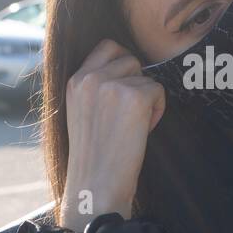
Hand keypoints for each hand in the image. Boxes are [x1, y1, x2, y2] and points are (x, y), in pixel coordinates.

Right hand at [58, 39, 164, 232]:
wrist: (96, 185)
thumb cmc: (94, 156)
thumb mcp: (81, 112)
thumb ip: (95, 87)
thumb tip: (126, 67)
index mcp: (74, 81)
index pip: (107, 47)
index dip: (122, 65)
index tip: (123, 91)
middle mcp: (89, 78)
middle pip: (130, 58)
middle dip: (136, 82)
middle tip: (127, 114)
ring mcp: (110, 85)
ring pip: (145, 75)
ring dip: (147, 98)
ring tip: (131, 126)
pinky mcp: (133, 96)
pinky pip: (158, 89)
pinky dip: (157, 110)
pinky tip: (141, 131)